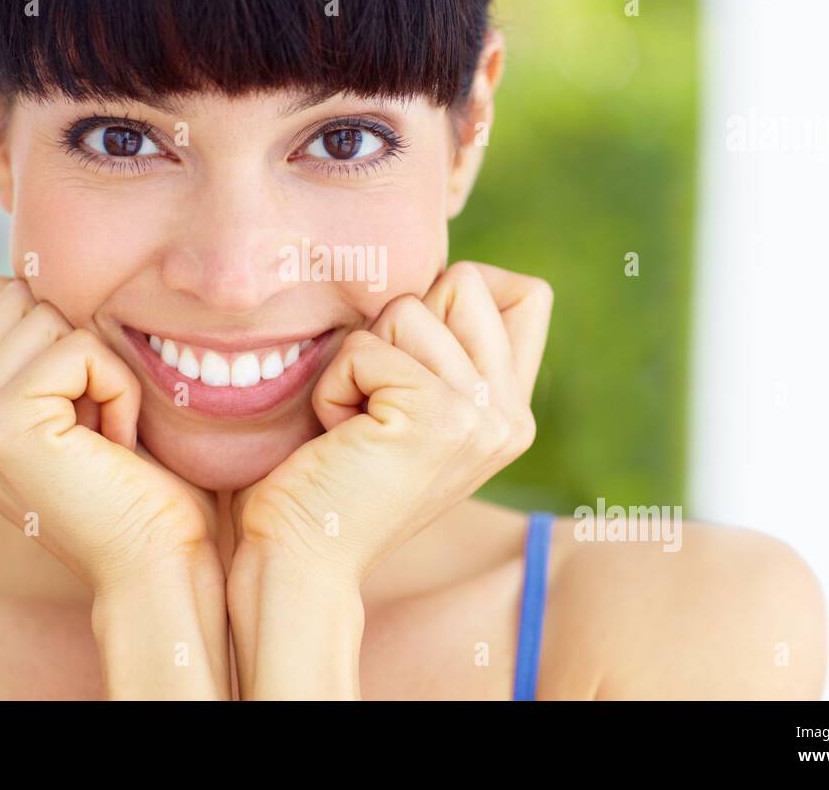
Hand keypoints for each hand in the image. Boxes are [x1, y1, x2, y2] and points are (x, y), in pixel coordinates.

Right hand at [0, 276, 219, 593]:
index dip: (19, 306)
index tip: (68, 376)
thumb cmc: (135, 480)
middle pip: (10, 295)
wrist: (155, 561)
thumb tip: (25, 272)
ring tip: (104, 434)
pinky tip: (115, 443)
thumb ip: (28, 344)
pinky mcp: (0, 422)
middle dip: (75, 344)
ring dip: (101, 367)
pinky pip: (79, 348)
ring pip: (46, 315)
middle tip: (93, 422)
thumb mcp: (69, 397)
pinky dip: (118, 387)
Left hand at [230, 262, 552, 584]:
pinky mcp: (439, 416)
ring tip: (356, 424)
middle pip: (465, 282)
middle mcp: (512, 416)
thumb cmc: (334, 473)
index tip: (410, 353)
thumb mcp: (409, 405)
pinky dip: (335, 385)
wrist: (301, 556)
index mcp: (513, 412)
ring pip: (409, 308)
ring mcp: (483, 417)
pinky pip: (367, 347)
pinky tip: (339, 438)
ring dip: (359, 361)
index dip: (459, 293)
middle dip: (397, 326)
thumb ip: (447, 349)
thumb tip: (448, 271)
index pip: (526, 292)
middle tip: (376, 401)